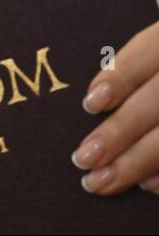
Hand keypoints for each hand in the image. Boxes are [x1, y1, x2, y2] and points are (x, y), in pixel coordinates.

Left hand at [73, 20, 158, 194]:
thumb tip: (87, 102)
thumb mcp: (151, 55)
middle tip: (83, 159)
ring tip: (102, 181)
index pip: (151, 50)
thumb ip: (130, 70)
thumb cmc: (153, 74)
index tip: (90, 103)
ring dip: (139, 162)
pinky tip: (147, 185)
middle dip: (120, 132)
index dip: (121, 76)